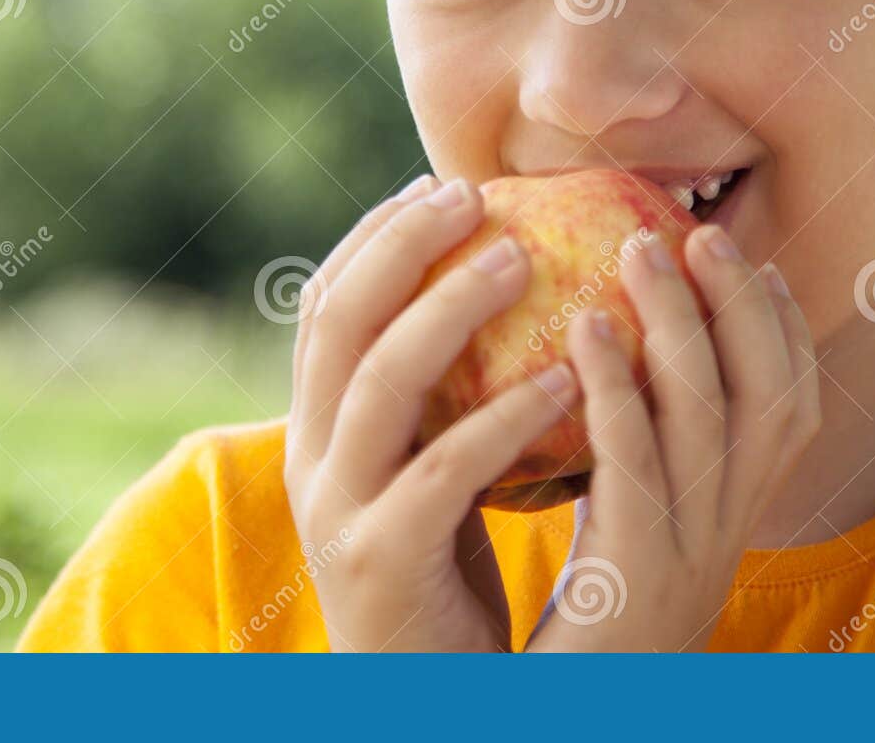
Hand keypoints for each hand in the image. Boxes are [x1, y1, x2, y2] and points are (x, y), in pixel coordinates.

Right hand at [283, 175, 579, 651]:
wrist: (420, 691)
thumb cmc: (443, 569)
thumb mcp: (426, 468)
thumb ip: (442, 397)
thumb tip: (507, 297)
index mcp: (317, 428)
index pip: (325, 306)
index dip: (372, 237)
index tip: (436, 183)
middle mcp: (310, 458)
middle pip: (339, 323)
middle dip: (399, 246)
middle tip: (472, 193)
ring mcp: (337, 509)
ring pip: (379, 381)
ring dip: (448, 308)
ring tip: (520, 258)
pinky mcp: (382, 559)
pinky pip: (444, 472)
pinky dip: (502, 417)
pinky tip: (565, 379)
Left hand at [526, 223, 819, 651]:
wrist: (569, 717)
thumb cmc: (586, 619)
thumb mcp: (635, 527)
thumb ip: (642, 451)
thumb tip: (610, 342)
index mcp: (736, 515)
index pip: (792, 409)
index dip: (784, 330)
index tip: (756, 262)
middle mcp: (729, 530)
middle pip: (765, 398)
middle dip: (742, 305)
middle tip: (699, 231)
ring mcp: (687, 551)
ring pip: (709, 418)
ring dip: (678, 323)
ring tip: (639, 247)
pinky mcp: (630, 568)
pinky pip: (633, 463)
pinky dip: (616, 387)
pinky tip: (585, 328)